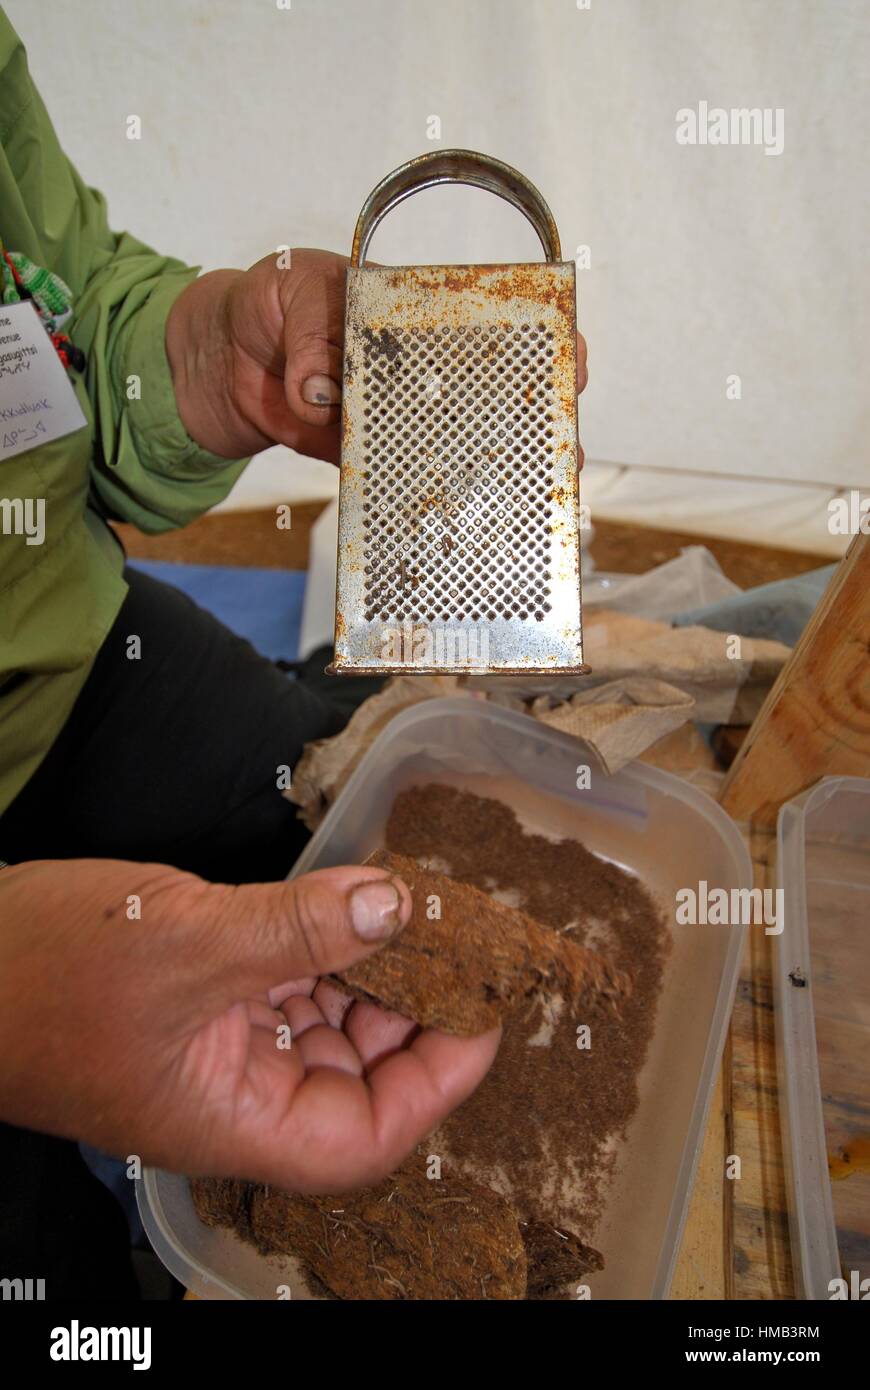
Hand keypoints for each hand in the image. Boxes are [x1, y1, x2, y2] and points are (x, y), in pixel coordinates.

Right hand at [0, 859, 498, 1190]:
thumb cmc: (44, 974)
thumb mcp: (187, 942)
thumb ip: (299, 928)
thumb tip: (396, 904)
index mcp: (234, 1118)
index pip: (366, 1136)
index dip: (438, 1083)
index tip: (484, 1013)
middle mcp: (236, 1092)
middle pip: (358, 1074)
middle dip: (412, 1010)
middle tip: (457, 939)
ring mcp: (218, 1045)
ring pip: (326, 1022)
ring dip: (372, 969)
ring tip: (415, 909)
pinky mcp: (203, 999)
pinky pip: (285, 982)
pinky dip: (324, 945)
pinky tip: (350, 901)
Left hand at [165, 248, 588, 463]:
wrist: (214, 362)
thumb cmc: (264, 304)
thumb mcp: (287, 289)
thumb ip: (311, 330)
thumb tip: (323, 390)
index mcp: (413, 312)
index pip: (489, 318)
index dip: (539, 334)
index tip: (568, 351)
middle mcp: (416, 367)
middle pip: (489, 389)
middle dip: (534, 412)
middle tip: (561, 435)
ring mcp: (394, 416)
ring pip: (455, 441)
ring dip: (491, 465)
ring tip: (530, 488)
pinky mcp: (364, 456)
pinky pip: (400, 478)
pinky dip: (423, 497)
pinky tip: (455, 514)